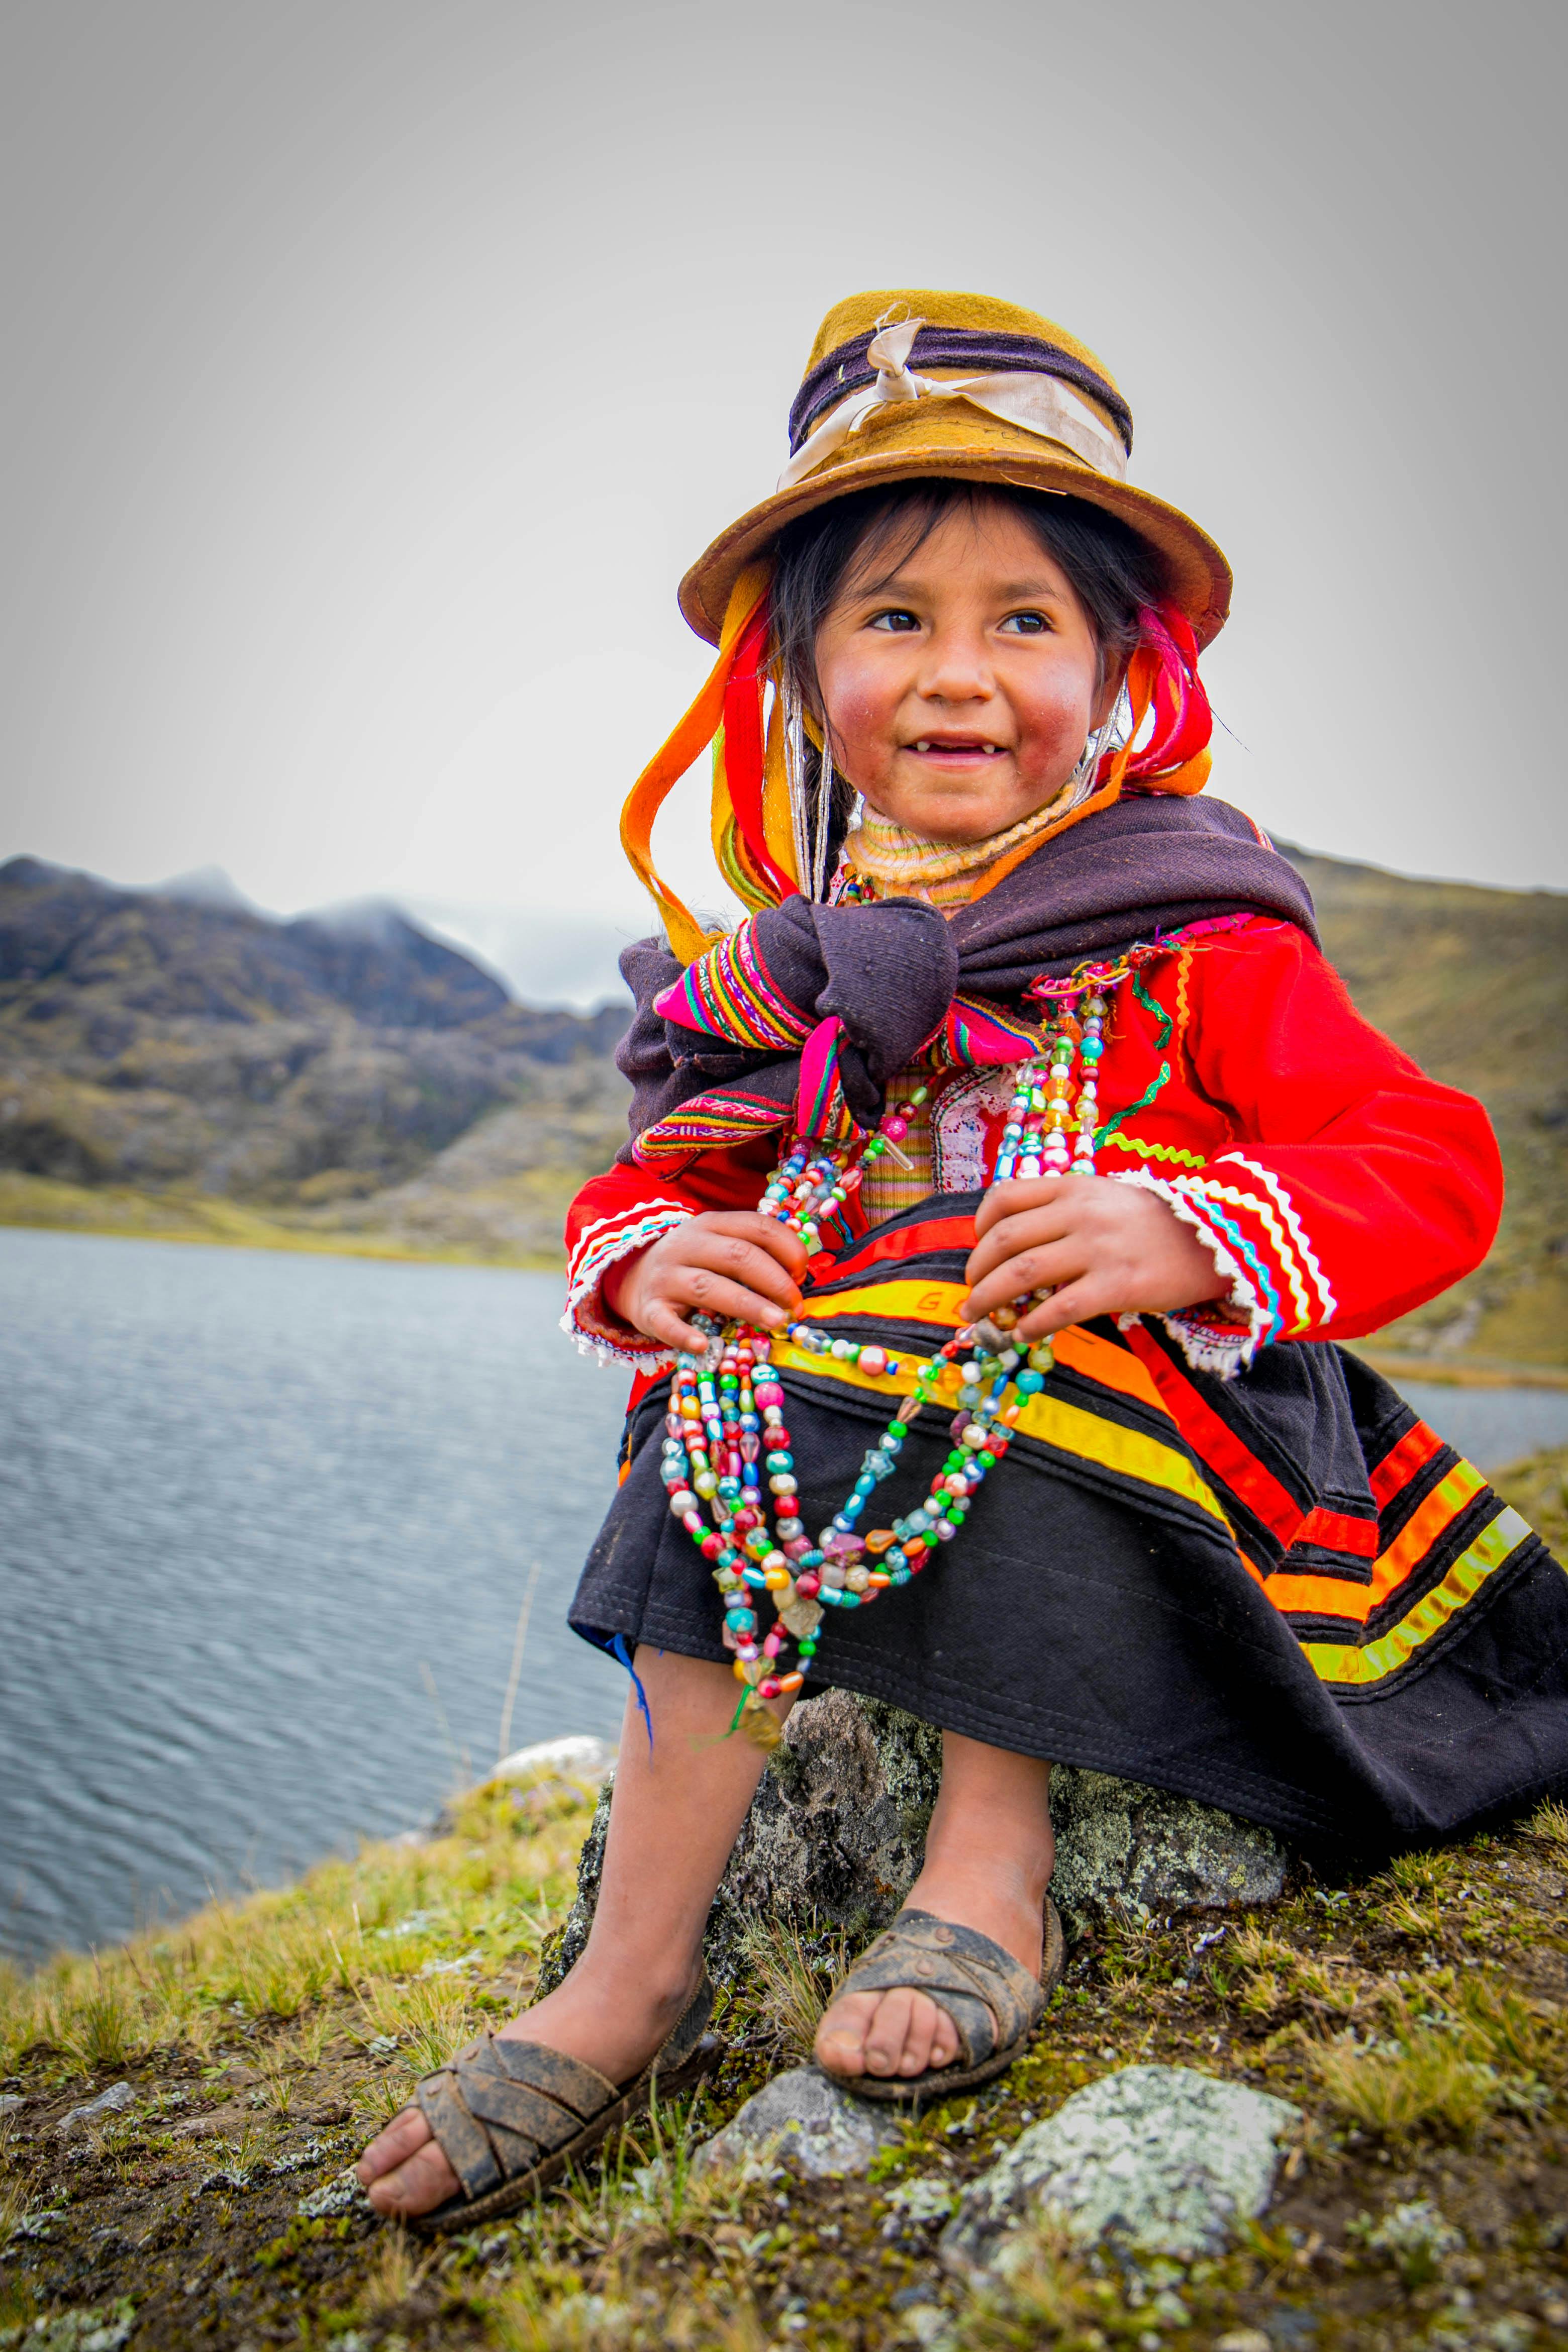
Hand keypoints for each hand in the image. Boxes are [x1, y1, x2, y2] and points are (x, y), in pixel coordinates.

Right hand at [603, 1211, 808, 1352]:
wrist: (634, 1278)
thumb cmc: (695, 1266)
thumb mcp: (720, 1248)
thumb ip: (754, 1254)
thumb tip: (799, 1278)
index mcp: (712, 1225)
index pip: (758, 1227)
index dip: (788, 1249)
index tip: (803, 1274)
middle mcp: (687, 1245)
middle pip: (738, 1255)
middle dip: (774, 1280)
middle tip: (794, 1306)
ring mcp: (666, 1277)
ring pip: (709, 1287)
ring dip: (747, 1304)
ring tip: (775, 1321)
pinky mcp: (649, 1309)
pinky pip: (666, 1323)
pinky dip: (685, 1335)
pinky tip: (705, 1345)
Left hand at [963, 1174, 1227, 1342]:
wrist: (1217, 1241)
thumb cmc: (1155, 1225)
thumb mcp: (1107, 1199)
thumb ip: (1065, 1212)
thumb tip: (1017, 1247)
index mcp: (1074, 1187)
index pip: (1006, 1197)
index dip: (979, 1225)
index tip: (977, 1247)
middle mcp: (1080, 1213)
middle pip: (1004, 1240)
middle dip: (976, 1271)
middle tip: (971, 1293)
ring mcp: (1098, 1249)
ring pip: (1022, 1274)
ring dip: (988, 1300)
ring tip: (979, 1317)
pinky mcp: (1118, 1286)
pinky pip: (1058, 1309)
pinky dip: (1030, 1326)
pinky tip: (1023, 1335)